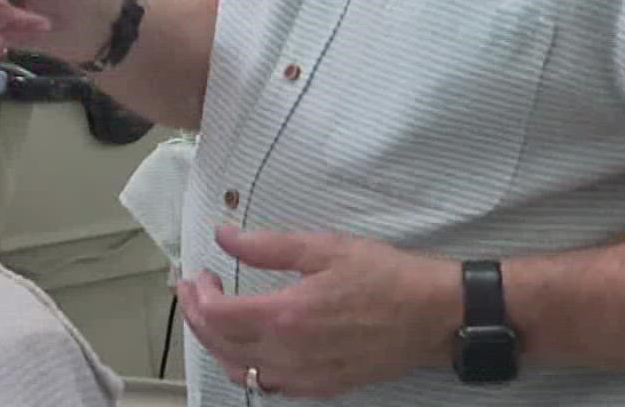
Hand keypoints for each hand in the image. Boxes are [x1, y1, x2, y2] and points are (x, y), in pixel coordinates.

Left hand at [176, 226, 461, 398]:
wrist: (432, 316)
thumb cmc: (384, 276)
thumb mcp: (324, 247)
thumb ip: (267, 245)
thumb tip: (224, 235)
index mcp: (287, 316)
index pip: (218, 316)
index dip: (197, 295)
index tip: (197, 274)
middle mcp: (290, 354)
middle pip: (221, 345)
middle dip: (196, 317)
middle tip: (191, 291)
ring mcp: (305, 377)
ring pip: (239, 371)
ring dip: (216, 344)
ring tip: (211, 317)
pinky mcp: (321, 387)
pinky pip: (268, 386)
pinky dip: (245, 367)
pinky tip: (246, 348)